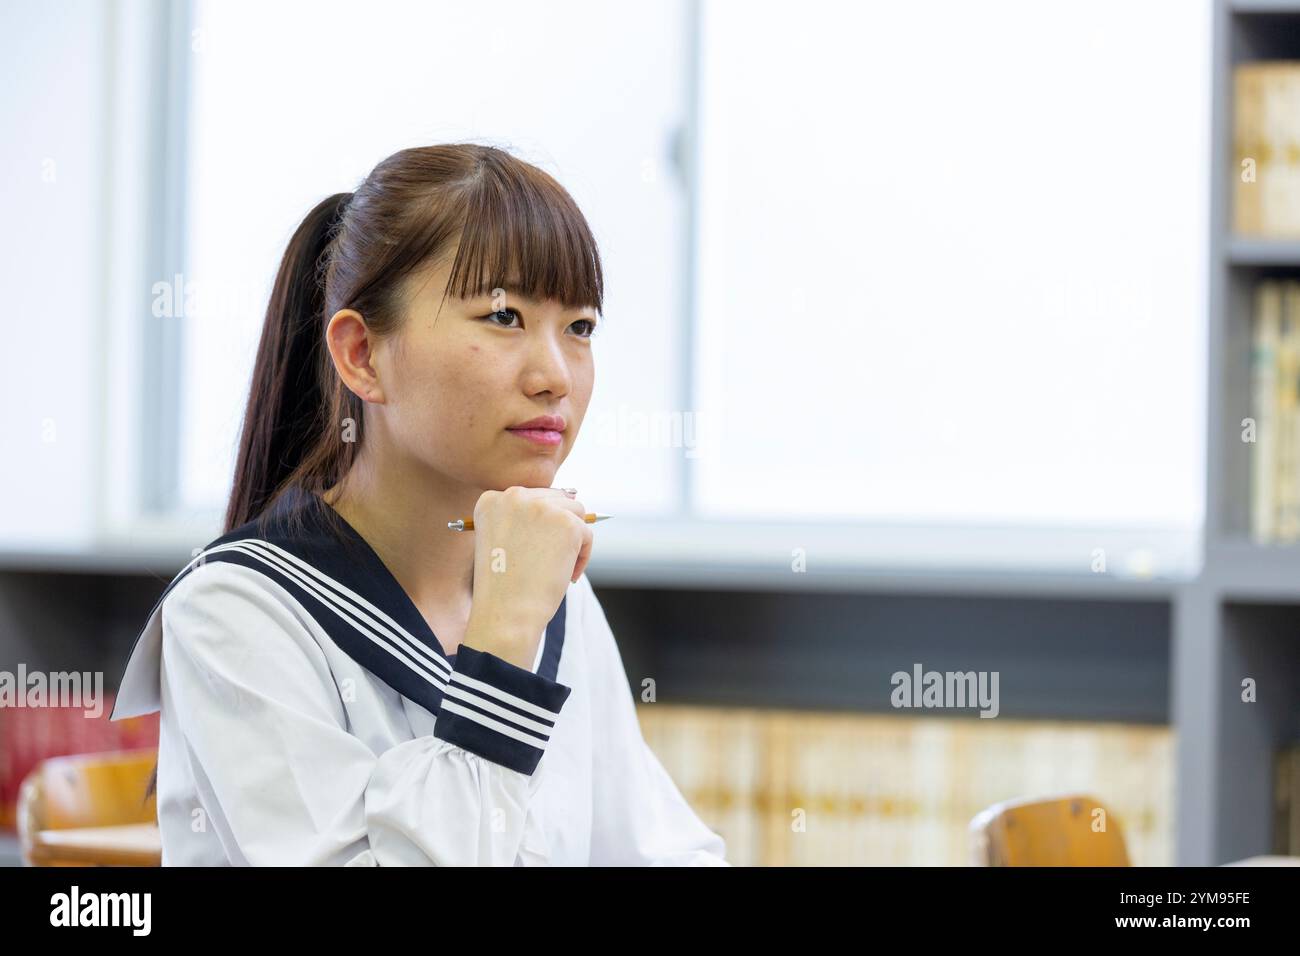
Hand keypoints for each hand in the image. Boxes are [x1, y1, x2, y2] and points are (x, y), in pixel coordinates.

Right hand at [460, 486, 592, 669]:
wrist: (506, 612)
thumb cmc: (504, 585)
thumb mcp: (502, 541)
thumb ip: (524, 518)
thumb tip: (570, 498)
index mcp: (491, 500)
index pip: (530, 497)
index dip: (537, 526)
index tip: (529, 551)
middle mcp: (513, 496)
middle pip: (554, 499)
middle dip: (558, 529)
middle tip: (547, 561)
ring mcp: (541, 507)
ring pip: (575, 511)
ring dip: (573, 538)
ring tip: (559, 566)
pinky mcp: (566, 523)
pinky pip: (586, 533)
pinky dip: (582, 556)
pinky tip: (567, 575)